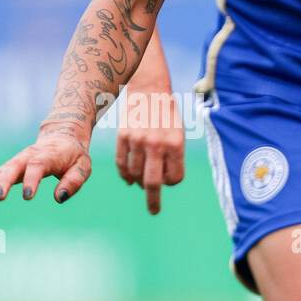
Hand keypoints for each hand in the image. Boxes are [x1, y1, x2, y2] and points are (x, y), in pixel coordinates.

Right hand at [0, 127, 91, 209]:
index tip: (27, 197)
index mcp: (48, 155)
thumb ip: (73, 181)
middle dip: (3, 183)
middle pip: (11, 167)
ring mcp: (16, 161)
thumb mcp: (82, 166)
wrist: (61, 137)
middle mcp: (28, 156)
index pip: (37, 166)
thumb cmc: (73, 155)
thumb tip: (59, 198)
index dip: (31, 180)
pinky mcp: (10, 167)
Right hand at [116, 76, 184, 214]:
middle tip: (154, 211)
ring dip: (138, 182)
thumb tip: (161, 183)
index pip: (174, 178)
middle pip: (153, 182)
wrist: (149, 89)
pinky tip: (129, 179)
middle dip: (154, 201)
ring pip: (135, 175)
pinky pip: (122, 164)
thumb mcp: (179, 133)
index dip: (172, 181)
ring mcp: (138, 140)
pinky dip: (125, 175)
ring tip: (140, 181)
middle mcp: (157, 143)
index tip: (168, 178)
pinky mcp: (123, 136)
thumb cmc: (167, 114)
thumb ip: (173, 157)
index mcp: (176, 143)